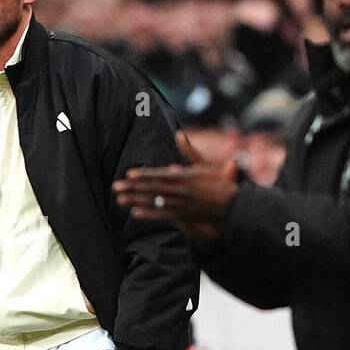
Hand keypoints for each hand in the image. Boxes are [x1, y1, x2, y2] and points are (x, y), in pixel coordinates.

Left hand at [112, 133, 239, 236]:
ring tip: (119, 201)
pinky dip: (149, 215)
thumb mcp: (204, 164)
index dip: (145, 175)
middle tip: (115, 187)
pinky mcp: (185, 215)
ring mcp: (183, 204)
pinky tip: (135, 214)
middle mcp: (182, 190)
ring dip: (136, 201)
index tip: (129, 174)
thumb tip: (178, 134)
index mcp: (186, 176)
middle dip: (133, 188)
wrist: (234, 204)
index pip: (161, 175)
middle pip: (153, 189)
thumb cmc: (218, 183)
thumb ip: (189, 151)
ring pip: (155, 202)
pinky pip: (163, 216)